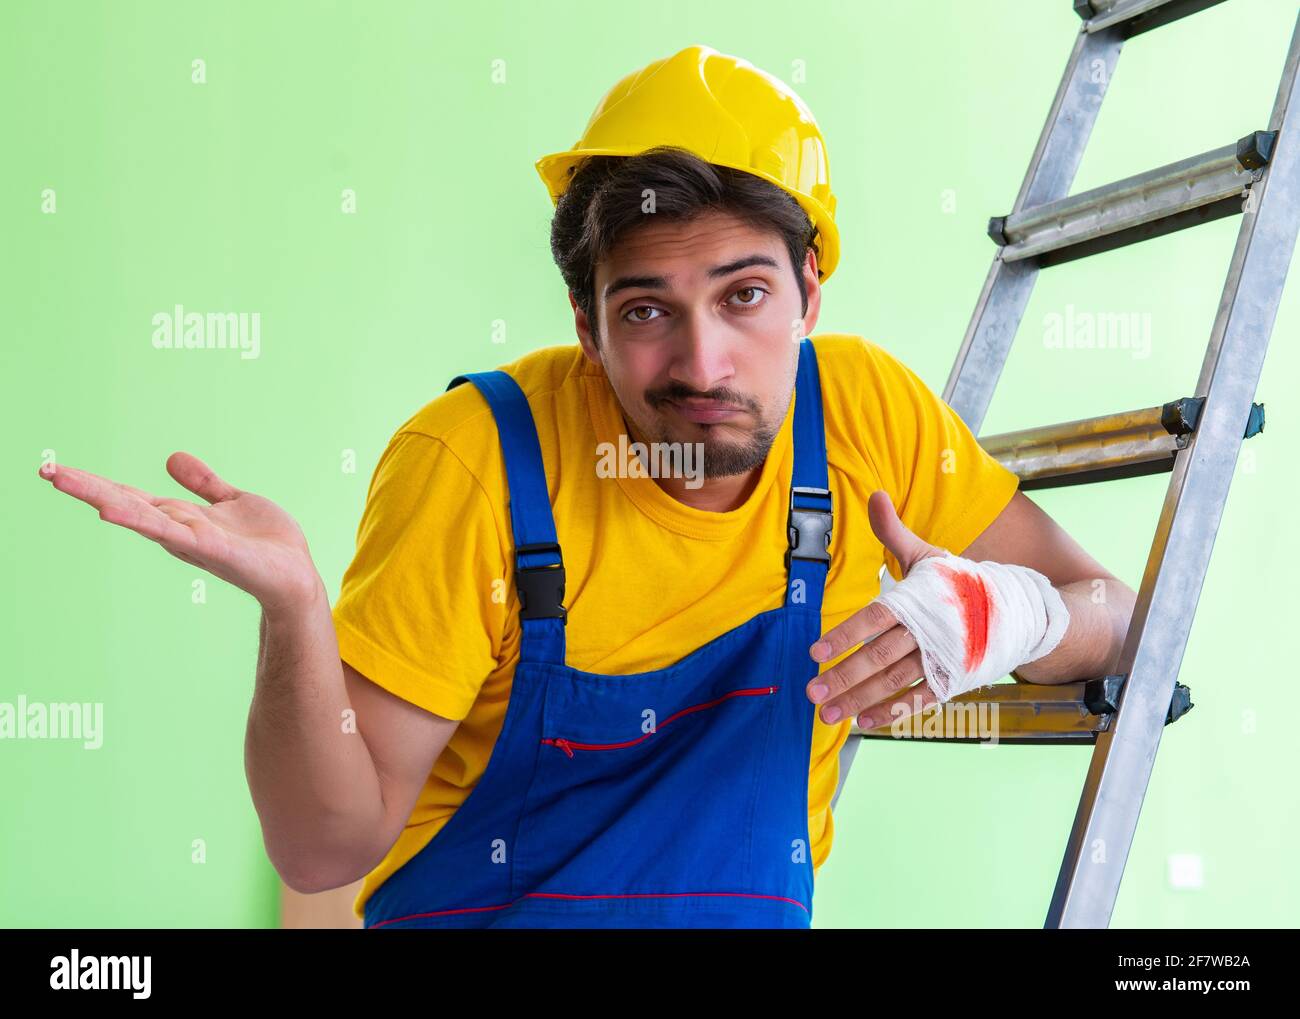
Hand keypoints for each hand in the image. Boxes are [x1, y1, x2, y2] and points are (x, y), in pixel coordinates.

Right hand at [37, 451, 321, 615]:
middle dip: (87, 488)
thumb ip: (204, 483)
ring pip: (142, 516)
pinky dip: (142, 520)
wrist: (296, 575)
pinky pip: (173, 531)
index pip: (130, 497)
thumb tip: (171, 457)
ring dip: (104, 499)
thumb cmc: (267, 544)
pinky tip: (111, 510)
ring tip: (66, 482)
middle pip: (126, 504)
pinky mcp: (212, 548)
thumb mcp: (233, 500)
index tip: (57, 469)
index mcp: (181, 518)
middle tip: (47, 471)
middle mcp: (179, 530)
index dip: (97, 484)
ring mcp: (192, 541)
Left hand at [806, 489, 946, 729]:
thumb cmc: (960, 582)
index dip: (844, 636)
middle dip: (844, 676)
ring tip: (828, 714)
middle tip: (811, 692)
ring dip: (859, 700)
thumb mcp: (928, 555)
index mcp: (917, 600)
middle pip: (880, 657)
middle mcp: (928, 631)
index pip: (874, 619)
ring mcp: (941, 658)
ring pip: (894, 683)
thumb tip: (875, 494)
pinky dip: (892, 712)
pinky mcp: (953, 679)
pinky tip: (864, 722)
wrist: (1018, 609)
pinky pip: (919, 700)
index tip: (814, 652)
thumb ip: (893, 532)